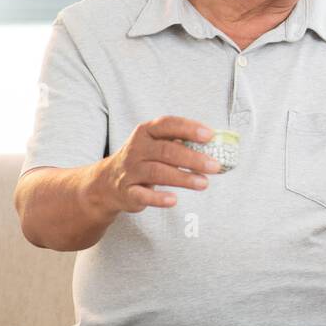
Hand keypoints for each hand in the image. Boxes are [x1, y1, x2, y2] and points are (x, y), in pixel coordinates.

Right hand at [91, 116, 220, 212]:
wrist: (107, 182)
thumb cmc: (145, 159)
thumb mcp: (158, 145)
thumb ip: (182, 143)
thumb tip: (218, 146)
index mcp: (146, 132)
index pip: (167, 125)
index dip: (189, 128)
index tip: (210, 135)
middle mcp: (136, 149)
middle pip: (166, 151)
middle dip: (193, 158)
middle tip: (215, 166)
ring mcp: (130, 171)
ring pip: (157, 172)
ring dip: (183, 178)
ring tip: (204, 183)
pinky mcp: (127, 192)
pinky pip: (142, 195)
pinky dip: (157, 198)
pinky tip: (174, 200)